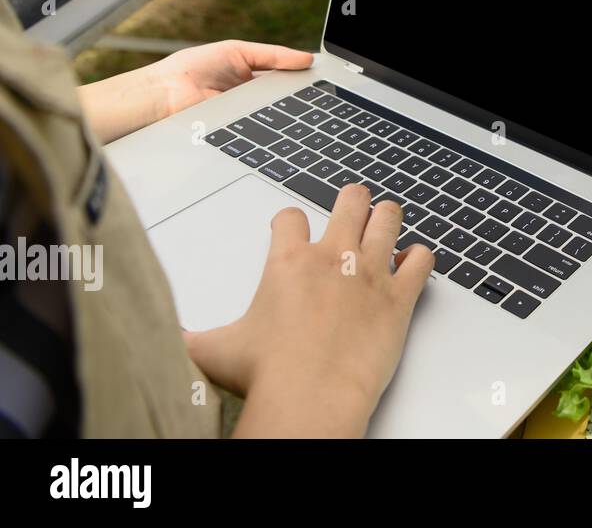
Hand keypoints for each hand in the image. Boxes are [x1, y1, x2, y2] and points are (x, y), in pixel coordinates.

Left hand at [79, 40, 312, 142]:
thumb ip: (273, 55)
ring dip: (292, 112)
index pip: (287, 79)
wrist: (163, 94)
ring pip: (279, 117)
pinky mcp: (240, 133)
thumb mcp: (236, 51)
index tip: (327, 79)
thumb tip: (306, 58)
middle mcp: (252, 100)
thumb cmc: (191, 68)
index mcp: (253, 78)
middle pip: (287, 100)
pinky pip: (264, 130)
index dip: (305, 79)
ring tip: (312, 107)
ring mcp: (247, 118)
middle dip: (304, 98)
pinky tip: (288, 121)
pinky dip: (275, 127)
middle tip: (326, 95)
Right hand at [185, 184, 434, 437]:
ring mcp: (370, 273)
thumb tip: (167, 344)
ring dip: (388, 218)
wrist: (310, 395)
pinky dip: (420, 258)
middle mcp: (333, 257)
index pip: (290, 216)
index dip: (290, 219)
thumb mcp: (214, 352)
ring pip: (389, 219)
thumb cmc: (267, 374)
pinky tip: (414, 262)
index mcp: (288, 261)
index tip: (291, 227)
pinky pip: (421, 261)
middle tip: (354, 206)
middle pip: (351, 200)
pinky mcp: (399, 297)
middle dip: (353, 200)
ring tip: (387, 220)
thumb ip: (191, 340)